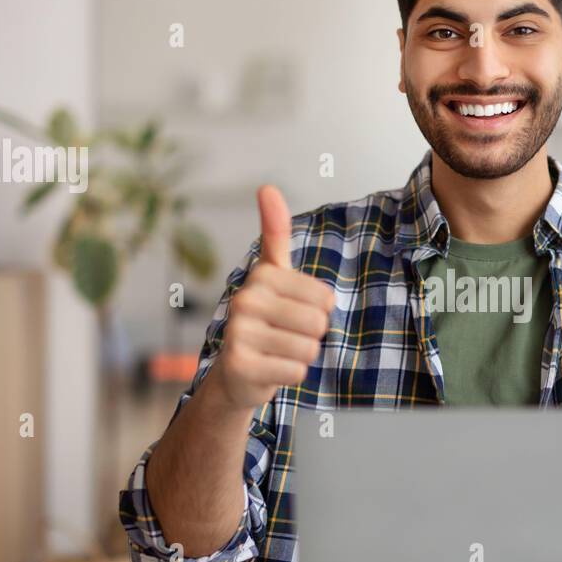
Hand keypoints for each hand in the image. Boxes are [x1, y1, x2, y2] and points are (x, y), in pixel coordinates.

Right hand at [209, 185, 335, 412]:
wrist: (236, 372)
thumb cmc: (265, 319)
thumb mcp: (273, 275)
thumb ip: (274, 234)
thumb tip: (267, 187)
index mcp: (261, 276)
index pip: (325, 298)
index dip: (320, 310)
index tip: (294, 311)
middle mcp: (244, 300)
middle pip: (318, 322)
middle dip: (312, 335)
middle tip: (287, 335)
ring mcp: (238, 334)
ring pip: (309, 348)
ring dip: (302, 355)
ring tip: (279, 351)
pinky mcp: (240, 366)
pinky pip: (296, 370)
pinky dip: (291, 374)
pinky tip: (271, 369)